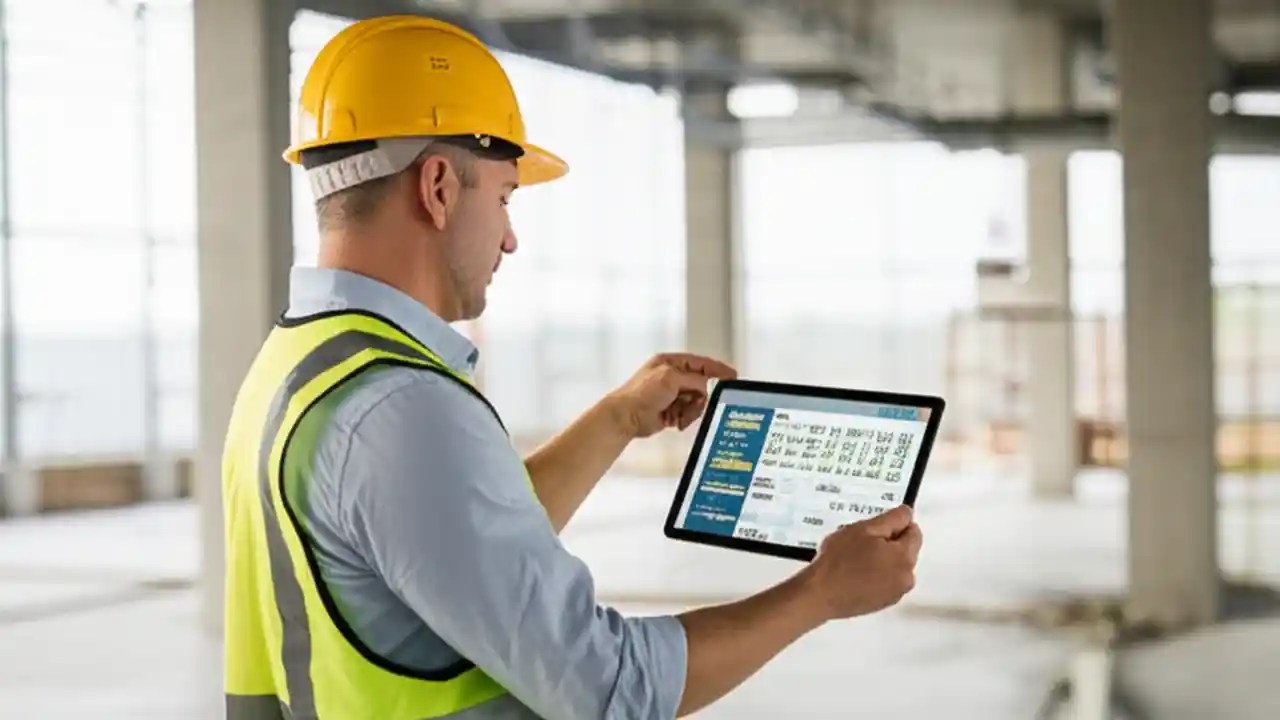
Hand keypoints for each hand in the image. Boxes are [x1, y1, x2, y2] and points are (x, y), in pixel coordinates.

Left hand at [606, 353, 736, 438]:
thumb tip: (707, 386)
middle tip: (698, 404)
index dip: (717, 369)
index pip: (700, 363)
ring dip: (692, 410)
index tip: (732, 377)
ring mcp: (671, 395)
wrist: (626, 417)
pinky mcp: (671, 411)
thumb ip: (694, 380)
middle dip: (701, 397)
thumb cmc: (642, 393)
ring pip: (697, 402)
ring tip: (682, 416)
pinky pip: (689, 414)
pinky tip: (677, 422)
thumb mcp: (671, 379)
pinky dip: (686, 419)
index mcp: (671, 363)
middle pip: (701, 386)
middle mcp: (672, 377)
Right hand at [800, 505, 922, 620]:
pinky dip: (875, 575)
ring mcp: (895, 594)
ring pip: (894, 566)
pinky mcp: (882, 603)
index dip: (895, 524)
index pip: (913, 531)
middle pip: (905, 550)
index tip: (874, 527)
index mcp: (905, 558)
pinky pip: (885, 581)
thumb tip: (908, 514)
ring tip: (855, 560)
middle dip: (887, 543)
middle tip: (860, 543)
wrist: (820, 594)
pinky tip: (855, 575)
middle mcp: (907, 578)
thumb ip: (892, 519)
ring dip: (881, 559)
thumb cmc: (839, 559)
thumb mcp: (864, 529)